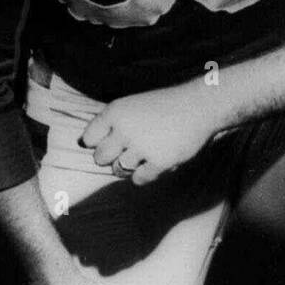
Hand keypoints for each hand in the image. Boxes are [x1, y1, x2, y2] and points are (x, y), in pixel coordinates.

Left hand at [79, 84, 221, 185]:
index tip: (111, 141)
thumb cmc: (163, 107)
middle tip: (125, 152)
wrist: (199, 106)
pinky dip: (144, 174)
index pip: (89, 138)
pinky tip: (153, 162)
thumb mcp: (132, 106)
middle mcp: (125, 129)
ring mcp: (142, 146)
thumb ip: (111, 124)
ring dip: (126, 167)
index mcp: (116, 111)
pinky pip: (138, 179)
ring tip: (141, 156)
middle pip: (99, 158)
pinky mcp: (159, 161)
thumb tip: (86, 146)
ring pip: (118, 170)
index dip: (97, 143)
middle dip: (108, 158)